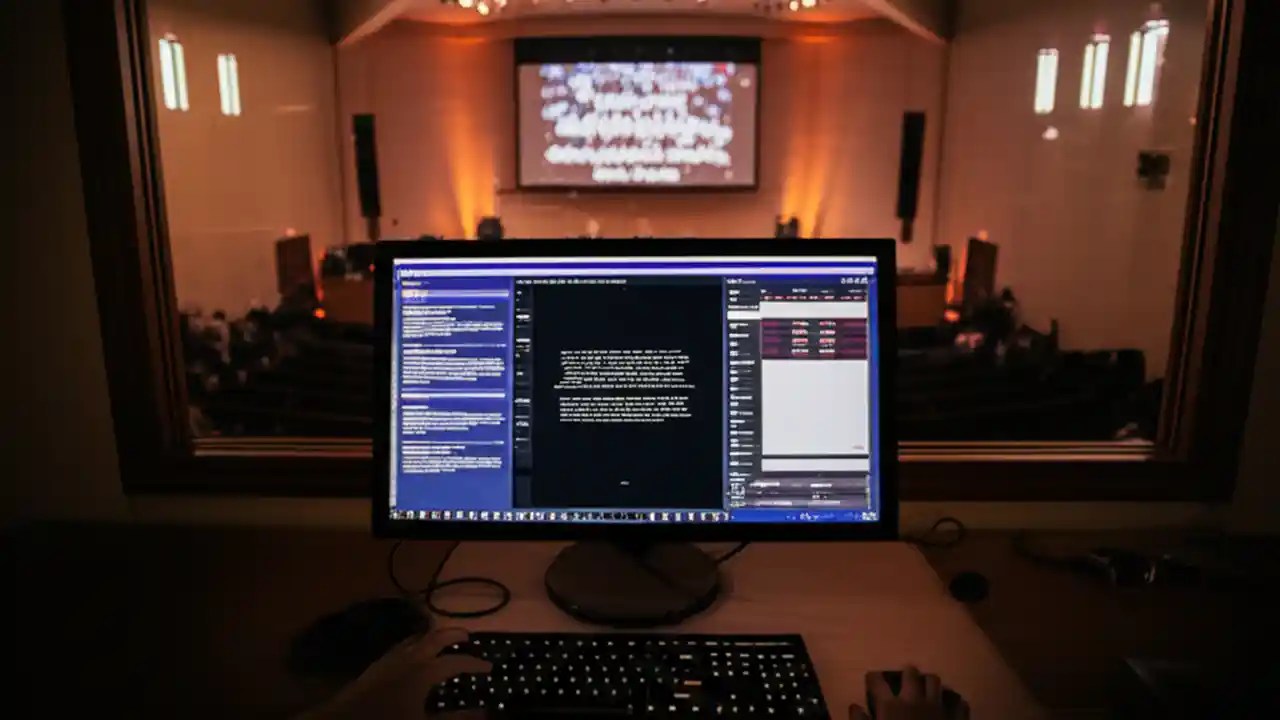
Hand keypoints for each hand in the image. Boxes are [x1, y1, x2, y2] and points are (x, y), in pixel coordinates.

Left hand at [296, 628, 490, 719]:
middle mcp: (408, 659)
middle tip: (467, 636)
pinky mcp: (375, 666)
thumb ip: (456, 719)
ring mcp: (389, 660)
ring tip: (442, 641)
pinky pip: (400, 646)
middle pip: (436, 638)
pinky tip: (410, 655)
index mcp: (424, 672)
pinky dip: (413, 644)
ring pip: (415, 639)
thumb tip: (485, 712)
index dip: (474, 663)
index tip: (489, 666)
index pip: (456, 662)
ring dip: (432, 637)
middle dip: (453, 634)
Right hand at [848, 666, 968, 719]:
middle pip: (910, 673)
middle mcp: (914, 700)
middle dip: (905, 674)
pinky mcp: (956, 719)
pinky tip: (951, 706)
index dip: (873, 678)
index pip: (877, 681)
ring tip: (925, 690)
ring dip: (929, 683)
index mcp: (890, 705)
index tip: (872, 681)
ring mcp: (938, 708)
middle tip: (903, 681)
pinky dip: (954, 703)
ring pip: (935, 681)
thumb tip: (854, 706)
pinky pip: (960, 703)